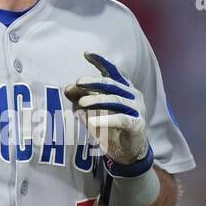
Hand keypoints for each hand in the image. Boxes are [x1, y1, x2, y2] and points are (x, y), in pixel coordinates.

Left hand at [63, 51, 152, 174]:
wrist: (128, 152)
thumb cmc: (111, 128)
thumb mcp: (93, 112)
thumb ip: (82, 98)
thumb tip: (67, 87)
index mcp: (123, 89)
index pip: (112, 71)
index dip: (101, 61)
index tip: (86, 53)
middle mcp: (132, 95)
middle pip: (112, 84)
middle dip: (94, 82)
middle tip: (78, 81)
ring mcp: (137, 110)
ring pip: (116, 100)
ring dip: (98, 100)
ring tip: (81, 103)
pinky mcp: (137, 125)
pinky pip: (121, 119)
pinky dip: (106, 120)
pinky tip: (91, 121)